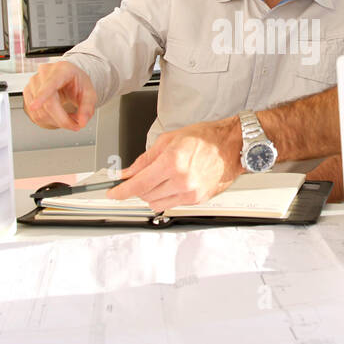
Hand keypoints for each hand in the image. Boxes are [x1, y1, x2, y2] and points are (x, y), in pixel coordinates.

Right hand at [22, 61, 96, 130]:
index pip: (50, 83)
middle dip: (62, 120)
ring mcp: (33, 83)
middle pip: (47, 103)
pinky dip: (47, 121)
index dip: (42, 96)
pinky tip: (56, 117)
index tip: (34, 106)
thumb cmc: (76, 81)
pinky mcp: (28, 94)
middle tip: (75, 125)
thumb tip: (82, 121)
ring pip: (40, 112)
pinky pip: (34, 115)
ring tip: (67, 118)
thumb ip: (87, 107)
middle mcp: (44, 74)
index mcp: (62, 70)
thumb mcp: (89, 92)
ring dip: (55, 122)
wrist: (68, 78)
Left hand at [108, 117, 242, 210]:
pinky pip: (172, 204)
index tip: (112, 194)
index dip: (120, 192)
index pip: (137, 184)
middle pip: (145, 195)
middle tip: (138, 178)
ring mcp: (190, 192)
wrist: (231, 146)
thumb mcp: (168, 139)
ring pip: (156, 203)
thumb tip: (127, 172)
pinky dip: (165, 196)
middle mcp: (181, 180)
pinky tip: (171, 184)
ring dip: (150, 194)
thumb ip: (144, 159)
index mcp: (171, 162)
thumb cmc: (205, 138)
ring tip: (158, 179)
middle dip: (137, 188)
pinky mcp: (197, 200)